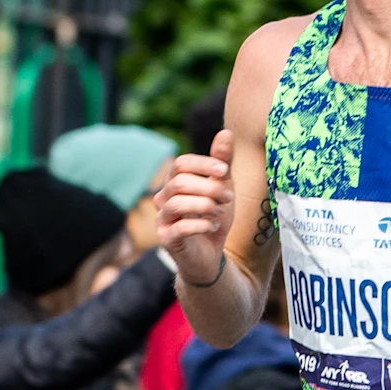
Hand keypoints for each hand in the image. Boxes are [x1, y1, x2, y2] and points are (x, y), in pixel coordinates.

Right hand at [157, 130, 234, 286]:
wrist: (211, 257)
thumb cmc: (214, 218)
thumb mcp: (223, 188)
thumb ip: (222, 163)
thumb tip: (226, 132)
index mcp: (175, 183)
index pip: (180, 163)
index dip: (203, 164)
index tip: (224, 170)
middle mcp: (163, 199)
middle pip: (179, 182)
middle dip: (209, 187)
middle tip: (228, 197)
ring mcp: (162, 220)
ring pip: (177, 203)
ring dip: (205, 205)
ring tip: (220, 212)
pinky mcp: (166, 240)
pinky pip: (179, 227)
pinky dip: (201, 224)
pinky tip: (213, 226)